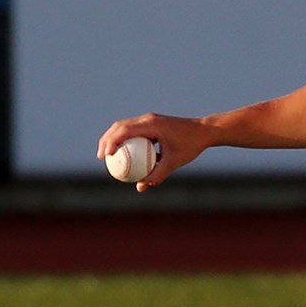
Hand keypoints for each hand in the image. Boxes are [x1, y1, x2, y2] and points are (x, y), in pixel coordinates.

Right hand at [96, 113, 210, 191]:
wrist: (205, 131)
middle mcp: (148, 119)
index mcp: (151, 124)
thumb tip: (140, 187)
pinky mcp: (153, 123)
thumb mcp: (174, 162)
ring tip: (107, 155)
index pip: (125, 130)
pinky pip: (134, 130)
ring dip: (114, 138)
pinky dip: (126, 140)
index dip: (111, 142)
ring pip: (125, 126)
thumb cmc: (191, 145)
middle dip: (106, 140)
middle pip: (119, 126)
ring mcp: (150, 119)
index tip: (105, 156)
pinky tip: (124, 155)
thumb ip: (157, 175)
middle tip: (100, 157)